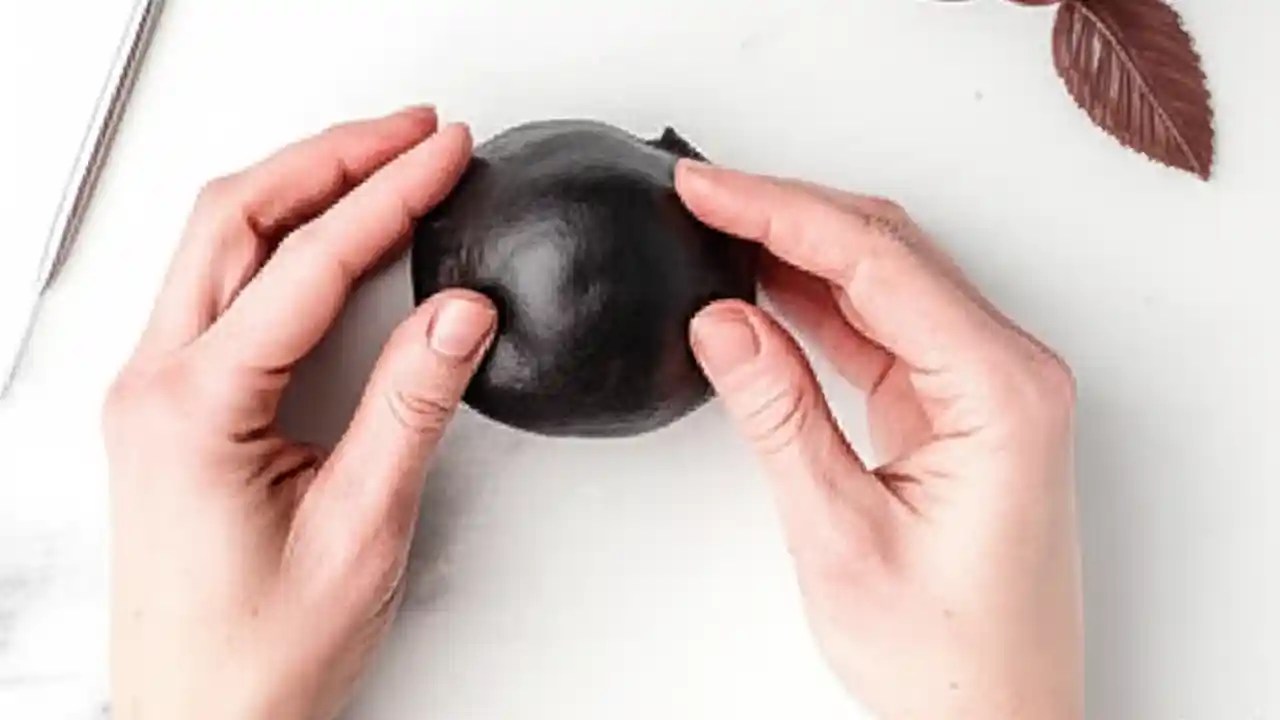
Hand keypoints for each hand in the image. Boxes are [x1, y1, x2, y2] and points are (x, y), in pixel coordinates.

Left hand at [103, 107, 495, 719]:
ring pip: (219, 240)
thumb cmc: (260, 655)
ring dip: (302, 185)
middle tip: (414, 131)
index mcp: (195, 408)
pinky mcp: (174, 405)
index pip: (305, 263)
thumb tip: (460, 310)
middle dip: (332, 157)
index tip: (442, 155)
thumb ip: (413, 405)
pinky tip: (331, 232)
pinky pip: (219, 286)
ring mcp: (155, 391)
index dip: (386, 197)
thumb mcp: (360, 527)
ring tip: (382, 157)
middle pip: (237, 217)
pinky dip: (281, 238)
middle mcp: (157, 384)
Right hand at [678, 162, 1081, 718]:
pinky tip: (762, 290)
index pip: (879, 261)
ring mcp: (983, 386)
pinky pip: (881, 328)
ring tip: (717, 229)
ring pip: (883, 280)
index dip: (782, 211)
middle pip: (888, 250)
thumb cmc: (948, 655)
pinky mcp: (955, 406)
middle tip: (700, 195)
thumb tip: (722, 321)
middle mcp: (1006, 372)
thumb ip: (781, 416)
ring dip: (799, 250)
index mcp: (1000, 391)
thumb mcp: (841, 534)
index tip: (707, 189)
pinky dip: (817, 303)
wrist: (993, 719)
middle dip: (788, 212)